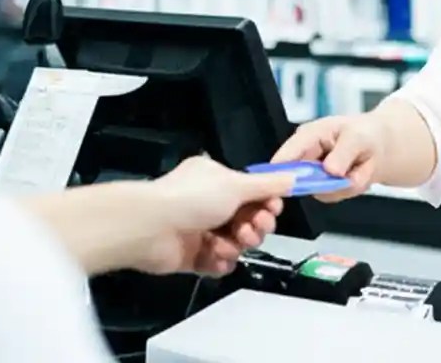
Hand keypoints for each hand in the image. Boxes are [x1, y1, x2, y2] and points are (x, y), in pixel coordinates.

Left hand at [139, 157, 294, 276]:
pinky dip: (221, 261)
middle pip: (247, 220)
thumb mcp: (236, 185)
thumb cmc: (185, 199)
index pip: (252, 192)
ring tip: (232, 241)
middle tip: (253, 228)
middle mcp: (207, 203)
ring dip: (238, 244)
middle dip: (255, 226)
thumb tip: (291, 177)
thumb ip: (267, 185)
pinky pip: (218, 262)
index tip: (272, 209)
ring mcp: (199, 230)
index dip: (266, 203)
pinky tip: (218, 255)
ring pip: (235, 243)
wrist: (149, 228)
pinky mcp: (192, 255)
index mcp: (216, 179)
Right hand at [270, 115, 383, 201]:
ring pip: (322, 191)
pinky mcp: (323, 187)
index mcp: (306, 136)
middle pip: (298, 180)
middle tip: (349, 173)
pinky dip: (350, 188)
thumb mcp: (357, 137)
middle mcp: (305, 156)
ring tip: (359, 166)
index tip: (288, 185)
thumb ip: (343, 153)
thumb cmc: (364, 133)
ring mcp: (313, 174)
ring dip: (345, 184)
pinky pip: (334, 196)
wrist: (379, 145)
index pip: (285, 156)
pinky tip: (357, 174)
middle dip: (327, 181)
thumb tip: (330, 170)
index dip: (280, 172)